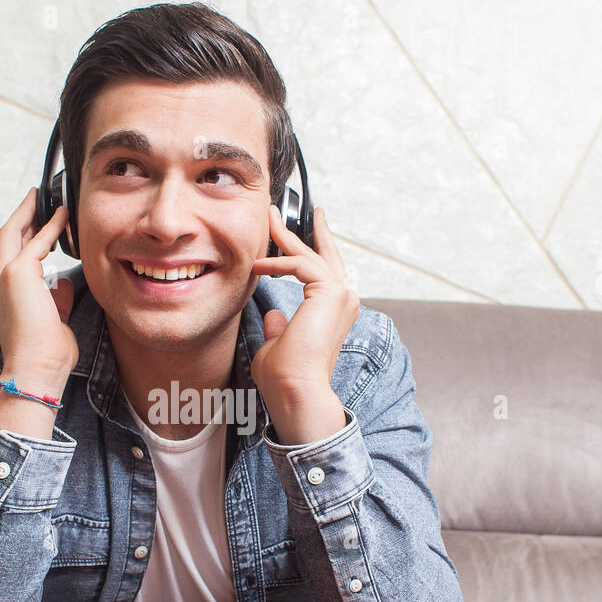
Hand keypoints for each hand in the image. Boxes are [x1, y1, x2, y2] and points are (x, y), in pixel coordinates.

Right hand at [0, 187, 77, 394]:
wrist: (36, 368)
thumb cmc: (45, 354)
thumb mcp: (52, 320)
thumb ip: (55, 299)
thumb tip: (62, 283)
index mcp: (1, 295)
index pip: (12, 257)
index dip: (24, 237)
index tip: (36, 224)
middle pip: (7, 238)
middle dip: (22, 215)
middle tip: (35, 198)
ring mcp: (3, 276)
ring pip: (15, 233)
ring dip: (33, 214)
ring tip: (47, 199)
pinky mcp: (18, 273)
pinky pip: (38, 242)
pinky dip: (51, 227)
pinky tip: (64, 216)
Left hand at [248, 205, 359, 443]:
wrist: (296, 390)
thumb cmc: (286, 377)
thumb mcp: (277, 345)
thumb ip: (279, 327)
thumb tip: (274, 315)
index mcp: (335, 311)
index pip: (321, 271)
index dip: (303, 250)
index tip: (284, 234)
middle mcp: (344, 300)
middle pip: (321, 255)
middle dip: (299, 231)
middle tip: (277, 211)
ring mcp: (341, 295)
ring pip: (310, 255)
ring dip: (286, 236)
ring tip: (266, 218)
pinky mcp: (330, 292)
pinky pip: (301, 265)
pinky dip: (277, 262)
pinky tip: (257, 266)